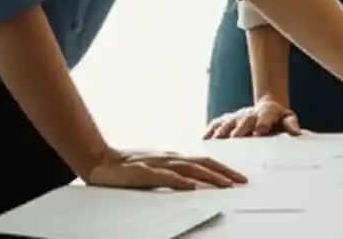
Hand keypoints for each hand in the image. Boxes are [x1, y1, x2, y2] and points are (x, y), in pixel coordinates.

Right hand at [84, 147, 247, 189]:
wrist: (100, 160)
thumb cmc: (129, 166)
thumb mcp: (157, 168)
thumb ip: (174, 173)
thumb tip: (194, 181)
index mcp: (174, 157)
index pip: (205, 161)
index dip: (223, 168)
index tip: (239, 178)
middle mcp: (171, 157)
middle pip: (204, 163)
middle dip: (225, 172)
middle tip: (242, 182)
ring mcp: (158, 163)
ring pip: (190, 169)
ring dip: (210, 177)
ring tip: (226, 185)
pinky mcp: (143, 172)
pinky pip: (164, 177)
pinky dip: (180, 181)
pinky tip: (191, 186)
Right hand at [203, 97, 301, 139]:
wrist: (265, 109)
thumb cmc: (277, 119)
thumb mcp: (287, 118)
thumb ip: (291, 125)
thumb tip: (297, 133)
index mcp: (265, 112)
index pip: (264, 116)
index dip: (262, 123)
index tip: (260, 131)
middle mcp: (247, 114)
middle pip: (243, 121)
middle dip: (240, 129)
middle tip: (235, 139)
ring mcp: (234, 117)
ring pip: (226, 124)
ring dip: (221, 134)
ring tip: (215, 146)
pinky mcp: (222, 121)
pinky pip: (214, 126)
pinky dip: (208, 134)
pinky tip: (202, 145)